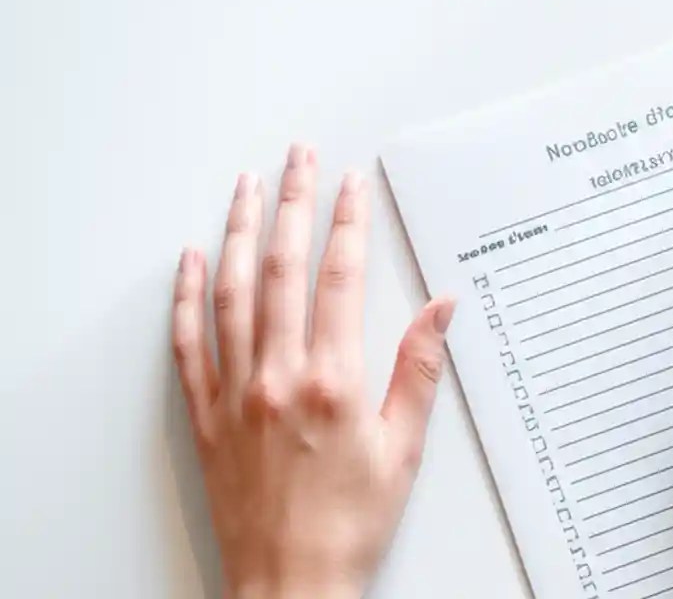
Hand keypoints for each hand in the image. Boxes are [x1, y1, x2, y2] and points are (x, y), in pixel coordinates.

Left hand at [170, 144, 455, 598]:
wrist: (291, 584)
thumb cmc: (351, 525)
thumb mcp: (403, 449)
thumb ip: (419, 371)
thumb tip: (440, 308)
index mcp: (333, 381)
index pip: (340, 280)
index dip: (347, 223)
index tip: (351, 185)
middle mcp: (278, 377)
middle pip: (283, 270)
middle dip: (294, 204)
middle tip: (299, 159)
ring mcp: (236, 393)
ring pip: (233, 293)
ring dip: (242, 233)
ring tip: (247, 188)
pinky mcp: (208, 416)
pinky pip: (191, 343)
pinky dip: (189, 297)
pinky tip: (193, 261)